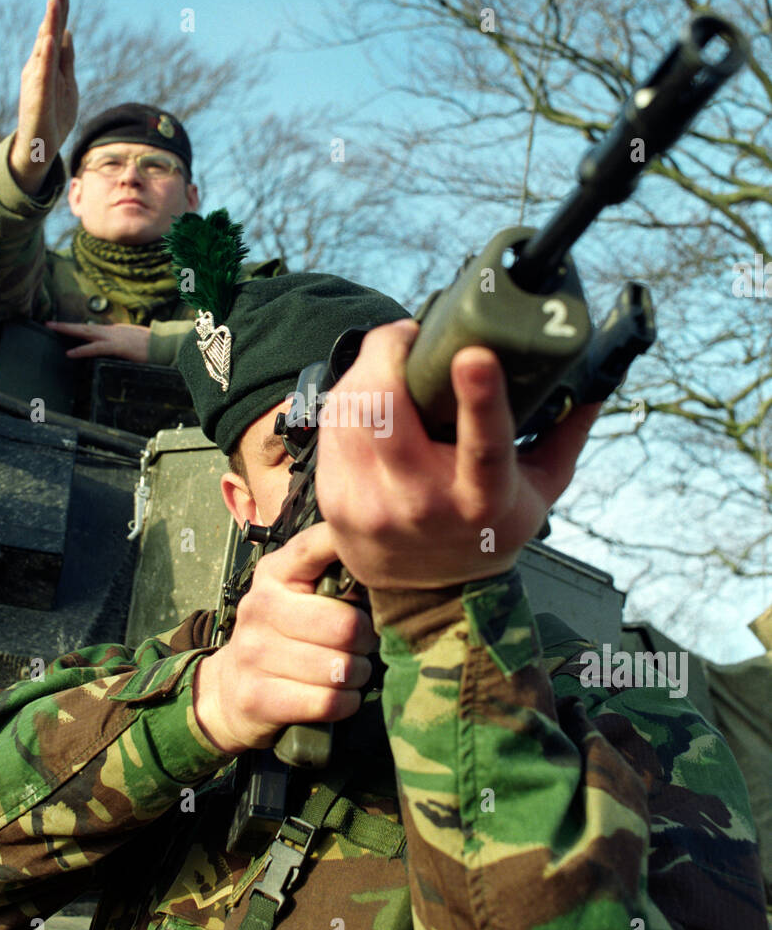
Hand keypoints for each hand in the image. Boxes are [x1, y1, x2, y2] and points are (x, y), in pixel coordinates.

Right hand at [8, 0, 78, 195]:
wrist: (42, 146)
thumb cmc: (55, 115)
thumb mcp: (67, 83)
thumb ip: (66, 59)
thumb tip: (67, 33)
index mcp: (49, 64)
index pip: (55, 32)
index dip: (59, 11)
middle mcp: (40, 67)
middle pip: (48, 34)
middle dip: (54, 11)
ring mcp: (38, 81)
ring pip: (44, 49)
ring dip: (49, 26)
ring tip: (54, 4)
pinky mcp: (39, 97)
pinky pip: (43, 74)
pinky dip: (45, 57)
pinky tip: (49, 40)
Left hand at [44, 321, 150, 360]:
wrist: (167, 344)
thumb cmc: (155, 347)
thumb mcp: (137, 344)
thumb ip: (126, 346)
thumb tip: (121, 350)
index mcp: (117, 331)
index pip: (94, 329)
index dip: (79, 329)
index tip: (67, 329)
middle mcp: (113, 331)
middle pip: (85, 327)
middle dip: (66, 326)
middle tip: (49, 324)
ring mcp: (115, 337)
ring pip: (86, 332)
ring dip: (68, 330)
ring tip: (52, 328)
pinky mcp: (118, 346)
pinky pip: (96, 348)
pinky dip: (82, 350)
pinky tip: (70, 353)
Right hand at [193, 523, 376, 754]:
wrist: (229, 689)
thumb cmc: (283, 637)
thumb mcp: (299, 595)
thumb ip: (335, 573)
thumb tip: (389, 562)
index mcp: (275, 572)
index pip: (317, 546)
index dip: (355, 555)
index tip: (378, 569)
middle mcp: (259, 606)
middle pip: (346, 625)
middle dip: (366, 642)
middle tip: (359, 646)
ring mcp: (253, 652)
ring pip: (341, 668)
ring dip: (357, 675)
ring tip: (347, 671)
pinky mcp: (257, 697)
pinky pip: (328, 701)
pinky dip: (345, 703)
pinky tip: (338, 695)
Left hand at [315, 319, 598, 590]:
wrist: (427, 594)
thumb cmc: (488, 528)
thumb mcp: (539, 490)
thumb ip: (565, 432)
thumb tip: (598, 377)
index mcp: (482, 501)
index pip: (484, 449)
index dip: (479, 399)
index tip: (474, 354)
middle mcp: (421, 505)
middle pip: (387, 416)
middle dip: (390, 356)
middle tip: (411, 335)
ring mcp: (371, 505)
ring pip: (351, 412)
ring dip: (368, 368)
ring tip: (393, 357)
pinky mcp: (334, 501)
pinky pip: (331, 427)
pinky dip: (349, 396)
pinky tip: (368, 391)